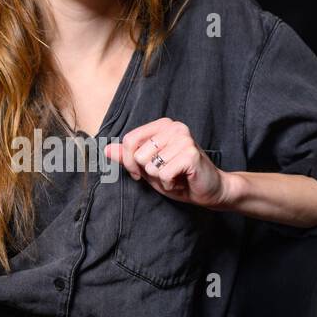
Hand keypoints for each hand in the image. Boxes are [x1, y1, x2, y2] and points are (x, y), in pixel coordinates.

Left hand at [103, 117, 231, 208]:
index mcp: (163, 126)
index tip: (140, 173)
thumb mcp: (148, 167)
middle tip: (167, 173)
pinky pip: (164, 174)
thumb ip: (128, 157)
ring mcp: (183, 139)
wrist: (210, 190)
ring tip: (176, 176)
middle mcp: (174, 127)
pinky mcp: (190, 154)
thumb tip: (106, 149)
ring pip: (150, 166)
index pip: (129, 140)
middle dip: (148, 172)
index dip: (129, 162)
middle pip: (138, 155)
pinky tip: (182, 180)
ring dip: (161, 179)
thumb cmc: (179, 178)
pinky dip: (170, 184)